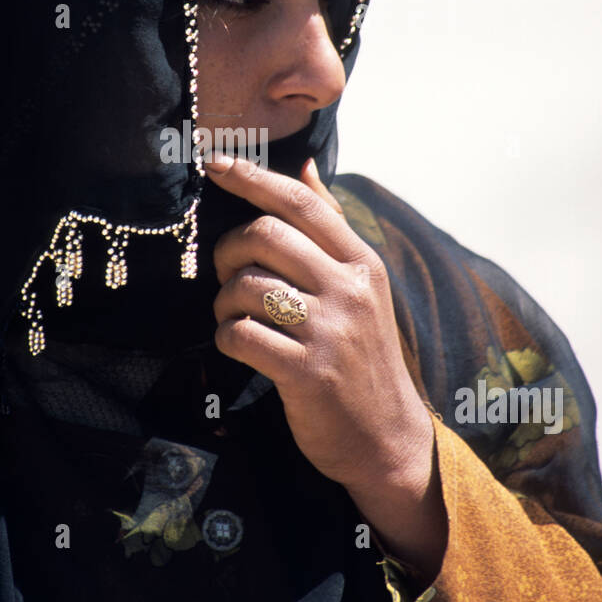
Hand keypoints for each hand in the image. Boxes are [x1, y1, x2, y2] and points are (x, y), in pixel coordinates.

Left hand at [204, 152, 446, 578]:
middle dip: (228, 249)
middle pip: (265, 235)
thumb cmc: (363, 357)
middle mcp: (350, 289)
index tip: (215, 163)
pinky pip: (239, 334)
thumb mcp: (360, 287)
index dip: (253, 177)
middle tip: (226, 273)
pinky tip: (238, 345)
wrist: (386, 438)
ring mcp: (330, 331)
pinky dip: (226, 336)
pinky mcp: (306, 372)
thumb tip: (305, 165)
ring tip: (233, 317)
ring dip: (223, 301)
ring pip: (246, 286)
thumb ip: (330, 227)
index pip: (302, 202)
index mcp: (361, 263)